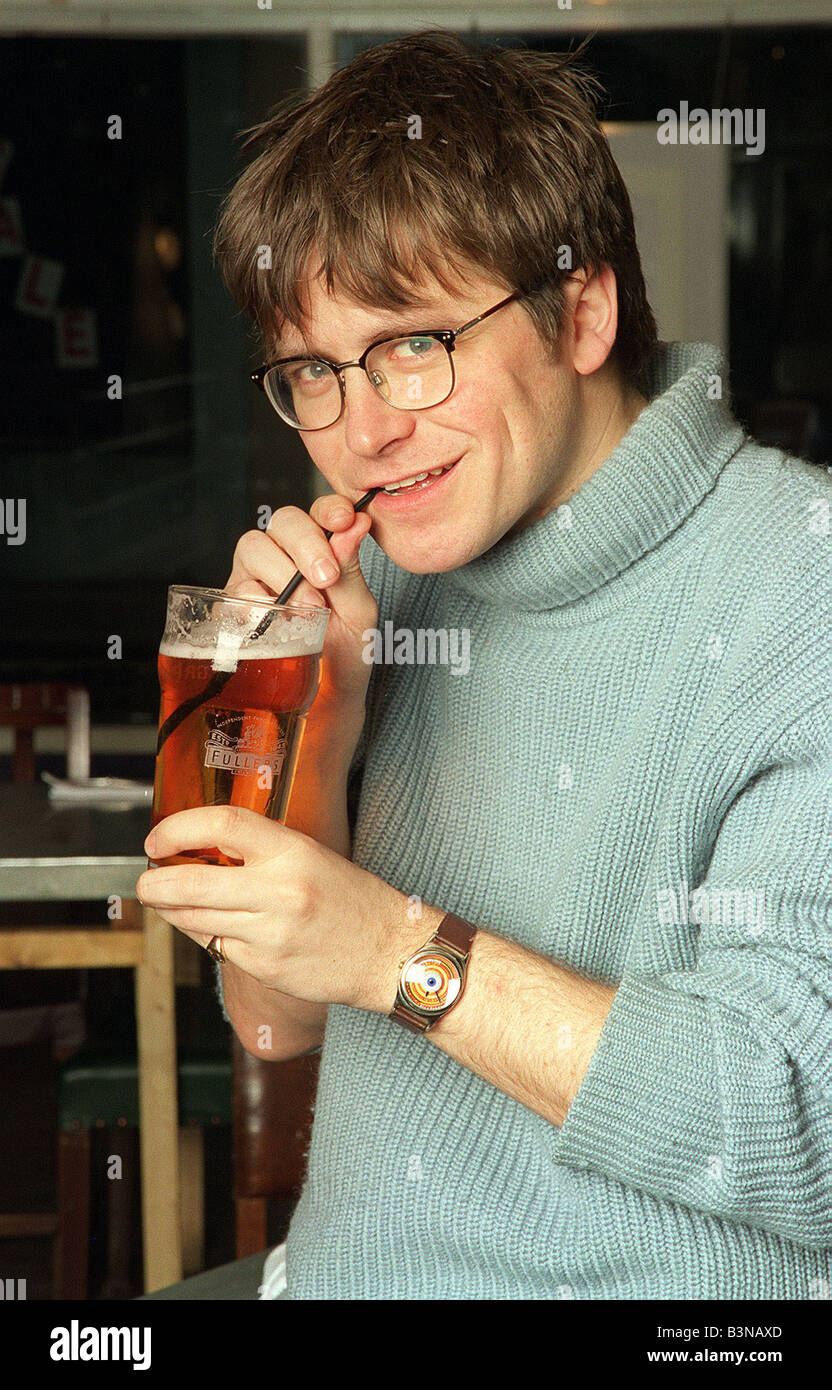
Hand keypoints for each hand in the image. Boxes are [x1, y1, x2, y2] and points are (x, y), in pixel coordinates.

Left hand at [137, 805, 436, 1013]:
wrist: (390, 954)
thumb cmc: (353, 900)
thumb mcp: (311, 856)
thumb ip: (260, 851)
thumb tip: (197, 850)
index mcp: (293, 852)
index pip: (222, 824)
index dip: (178, 827)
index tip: (158, 837)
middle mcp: (279, 891)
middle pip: (190, 880)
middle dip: (154, 881)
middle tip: (146, 878)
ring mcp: (269, 933)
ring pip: (194, 918)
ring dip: (170, 908)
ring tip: (165, 898)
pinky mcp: (265, 966)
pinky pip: (215, 946)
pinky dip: (201, 932)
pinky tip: (205, 924)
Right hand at [225, 494, 377, 715]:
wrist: (326, 700)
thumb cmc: (345, 653)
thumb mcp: (359, 612)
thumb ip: (353, 569)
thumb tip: (356, 523)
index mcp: (320, 549)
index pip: (320, 512)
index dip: (329, 509)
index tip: (344, 519)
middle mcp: (284, 556)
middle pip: (283, 522)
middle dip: (306, 543)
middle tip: (327, 578)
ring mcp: (254, 577)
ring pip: (253, 546)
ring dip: (282, 571)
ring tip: (308, 608)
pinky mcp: (232, 606)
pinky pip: (236, 588)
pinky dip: (257, 600)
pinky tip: (278, 620)